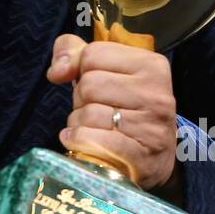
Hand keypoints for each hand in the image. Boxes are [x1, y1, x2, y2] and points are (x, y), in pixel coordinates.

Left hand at [46, 34, 180, 194]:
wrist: (153, 159)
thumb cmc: (125, 109)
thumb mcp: (107, 71)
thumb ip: (75, 54)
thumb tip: (57, 71)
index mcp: (152, 65)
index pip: (93, 54)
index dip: (83, 71)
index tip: (97, 85)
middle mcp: (156, 94)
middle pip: (89, 84)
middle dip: (81, 99)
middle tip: (95, 109)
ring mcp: (151, 127)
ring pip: (89, 114)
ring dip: (79, 123)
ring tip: (93, 128)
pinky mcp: (140, 157)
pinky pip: (93, 140)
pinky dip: (79, 141)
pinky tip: (81, 142)